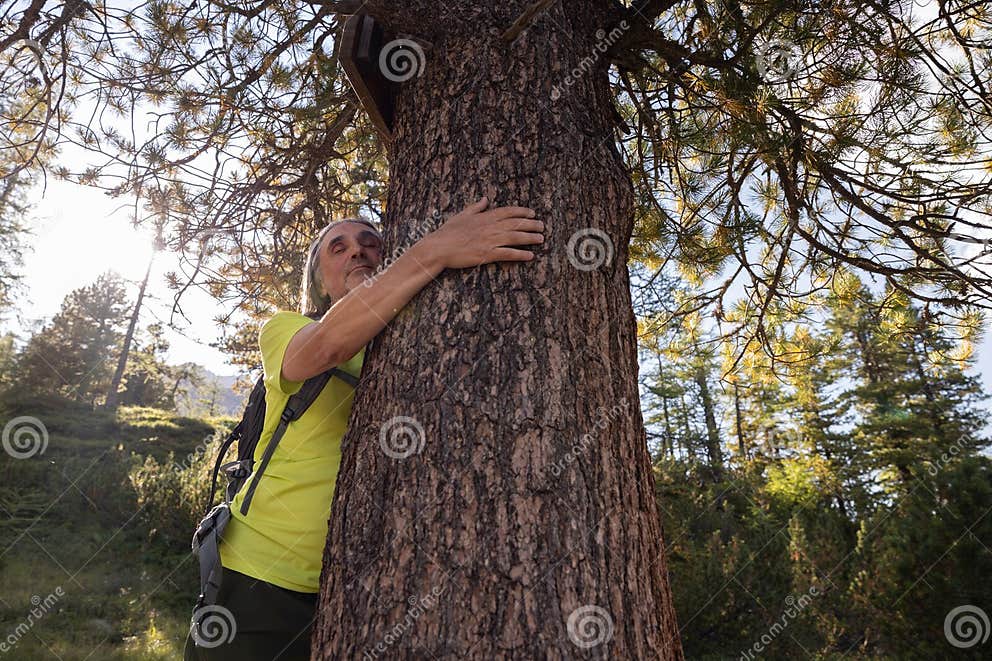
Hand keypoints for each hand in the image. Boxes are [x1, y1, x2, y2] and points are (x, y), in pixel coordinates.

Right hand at [421, 196, 544, 269]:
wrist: (439, 247)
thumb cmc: (448, 232)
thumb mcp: (462, 215)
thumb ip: (476, 207)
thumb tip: (485, 199)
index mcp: (485, 217)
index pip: (508, 211)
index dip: (522, 212)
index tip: (532, 213)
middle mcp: (490, 227)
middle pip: (516, 224)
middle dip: (531, 224)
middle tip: (542, 226)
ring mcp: (489, 241)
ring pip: (515, 238)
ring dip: (530, 238)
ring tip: (541, 239)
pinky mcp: (487, 254)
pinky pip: (508, 254)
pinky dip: (520, 255)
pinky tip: (530, 256)